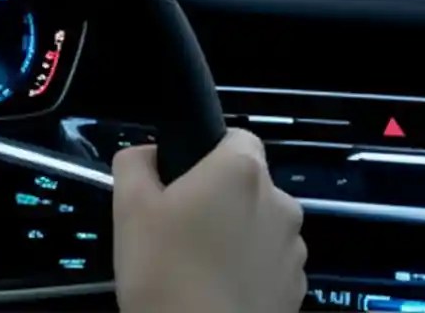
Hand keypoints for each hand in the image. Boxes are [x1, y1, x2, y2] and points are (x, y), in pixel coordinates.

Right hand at [112, 128, 305, 312]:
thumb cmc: (163, 270)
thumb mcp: (128, 206)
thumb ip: (135, 163)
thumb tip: (147, 155)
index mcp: (241, 171)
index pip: (237, 136)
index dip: (207, 153)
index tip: (181, 180)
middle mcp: (280, 202)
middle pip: (248, 184)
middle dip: (219, 198)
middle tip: (177, 225)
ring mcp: (294, 249)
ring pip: (260, 225)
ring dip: (236, 234)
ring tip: (196, 264)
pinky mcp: (296, 287)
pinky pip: (269, 263)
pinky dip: (248, 269)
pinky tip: (216, 288)